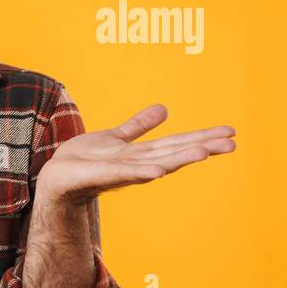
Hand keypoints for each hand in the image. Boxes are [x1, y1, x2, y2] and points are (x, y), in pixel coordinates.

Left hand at [37, 104, 235, 204]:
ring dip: (179, 159)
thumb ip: (138, 127)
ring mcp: (118, 171)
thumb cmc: (83, 161)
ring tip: (204, 153)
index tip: (230, 132)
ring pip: (154, 164)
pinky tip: (157, 172)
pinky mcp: (97, 176)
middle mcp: (135, 164)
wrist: (54, 178)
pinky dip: (139, 173)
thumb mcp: (115, 137)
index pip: (177, 144)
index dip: (202, 137)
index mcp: (141, 154)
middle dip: (202, 148)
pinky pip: (120, 174)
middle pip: (173, 154)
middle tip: (232, 144)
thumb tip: (164, 109)